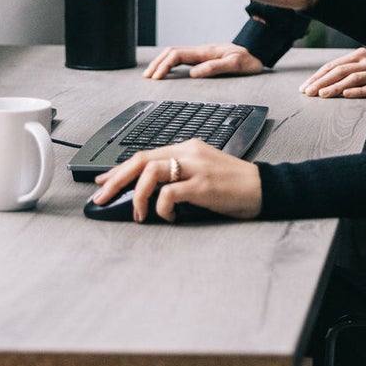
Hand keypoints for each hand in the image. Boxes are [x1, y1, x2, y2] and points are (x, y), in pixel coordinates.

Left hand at [90, 138, 261, 220]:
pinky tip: (170, 217)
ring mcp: (197, 166)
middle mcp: (190, 152)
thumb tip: (146, 192)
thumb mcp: (202, 172)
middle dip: (116, 180)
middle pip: (141, 160)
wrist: (263, 188)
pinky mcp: (203, 184)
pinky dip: (162, 208)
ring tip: (140, 214)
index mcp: (188, 147)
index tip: (103, 182)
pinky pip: (169, 194)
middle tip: (101, 197)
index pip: (145, 154)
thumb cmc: (233, 185)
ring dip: (138, 196)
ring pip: (151, 172)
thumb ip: (178, 175)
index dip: (120, 169)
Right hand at [143, 43, 263, 79]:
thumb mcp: (236, 64)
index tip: (156, 78)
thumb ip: (215, 67)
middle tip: (147, 78)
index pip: (177, 55)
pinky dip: (170, 63)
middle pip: (171, 52)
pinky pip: (182, 58)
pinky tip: (166, 71)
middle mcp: (201, 51)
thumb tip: (193, 74)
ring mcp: (202, 54)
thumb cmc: (250, 60)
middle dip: (157, 63)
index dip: (164, 65)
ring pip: (175, 53)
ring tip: (151, 75)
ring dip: (161, 62)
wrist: (259, 55)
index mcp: (205, 51)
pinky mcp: (204, 58)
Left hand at [298, 48, 365, 100]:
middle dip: (322, 82)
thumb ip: (346, 70)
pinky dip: (358, 91)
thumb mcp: (363, 67)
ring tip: (323, 94)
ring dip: (336, 87)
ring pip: (354, 78)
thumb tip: (319, 82)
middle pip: (341, 71)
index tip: (305, 87)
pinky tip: (346, 95)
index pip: (334, 65)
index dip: (318, 76)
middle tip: (308, 92)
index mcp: (360, 55)